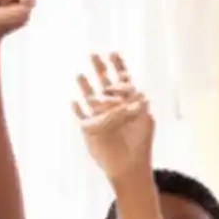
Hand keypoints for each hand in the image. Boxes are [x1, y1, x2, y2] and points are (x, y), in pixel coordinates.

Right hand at [72, 53, 153, 182]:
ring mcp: (100, 117)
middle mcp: (112, 107)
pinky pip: (81, 116)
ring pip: (90, 97)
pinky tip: (74, 101)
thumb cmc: (141, 144)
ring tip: (80, 74)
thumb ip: (140, 105)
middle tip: (94, 53)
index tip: (114, 53)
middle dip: (100, 68)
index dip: (118, 66)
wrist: (129, 166)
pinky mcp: (89, 129)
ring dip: (85, 85)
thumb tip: (136, 90)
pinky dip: (77, 109)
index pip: (122, 80)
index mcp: (128, 102)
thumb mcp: (145, 121)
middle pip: (104, 83)